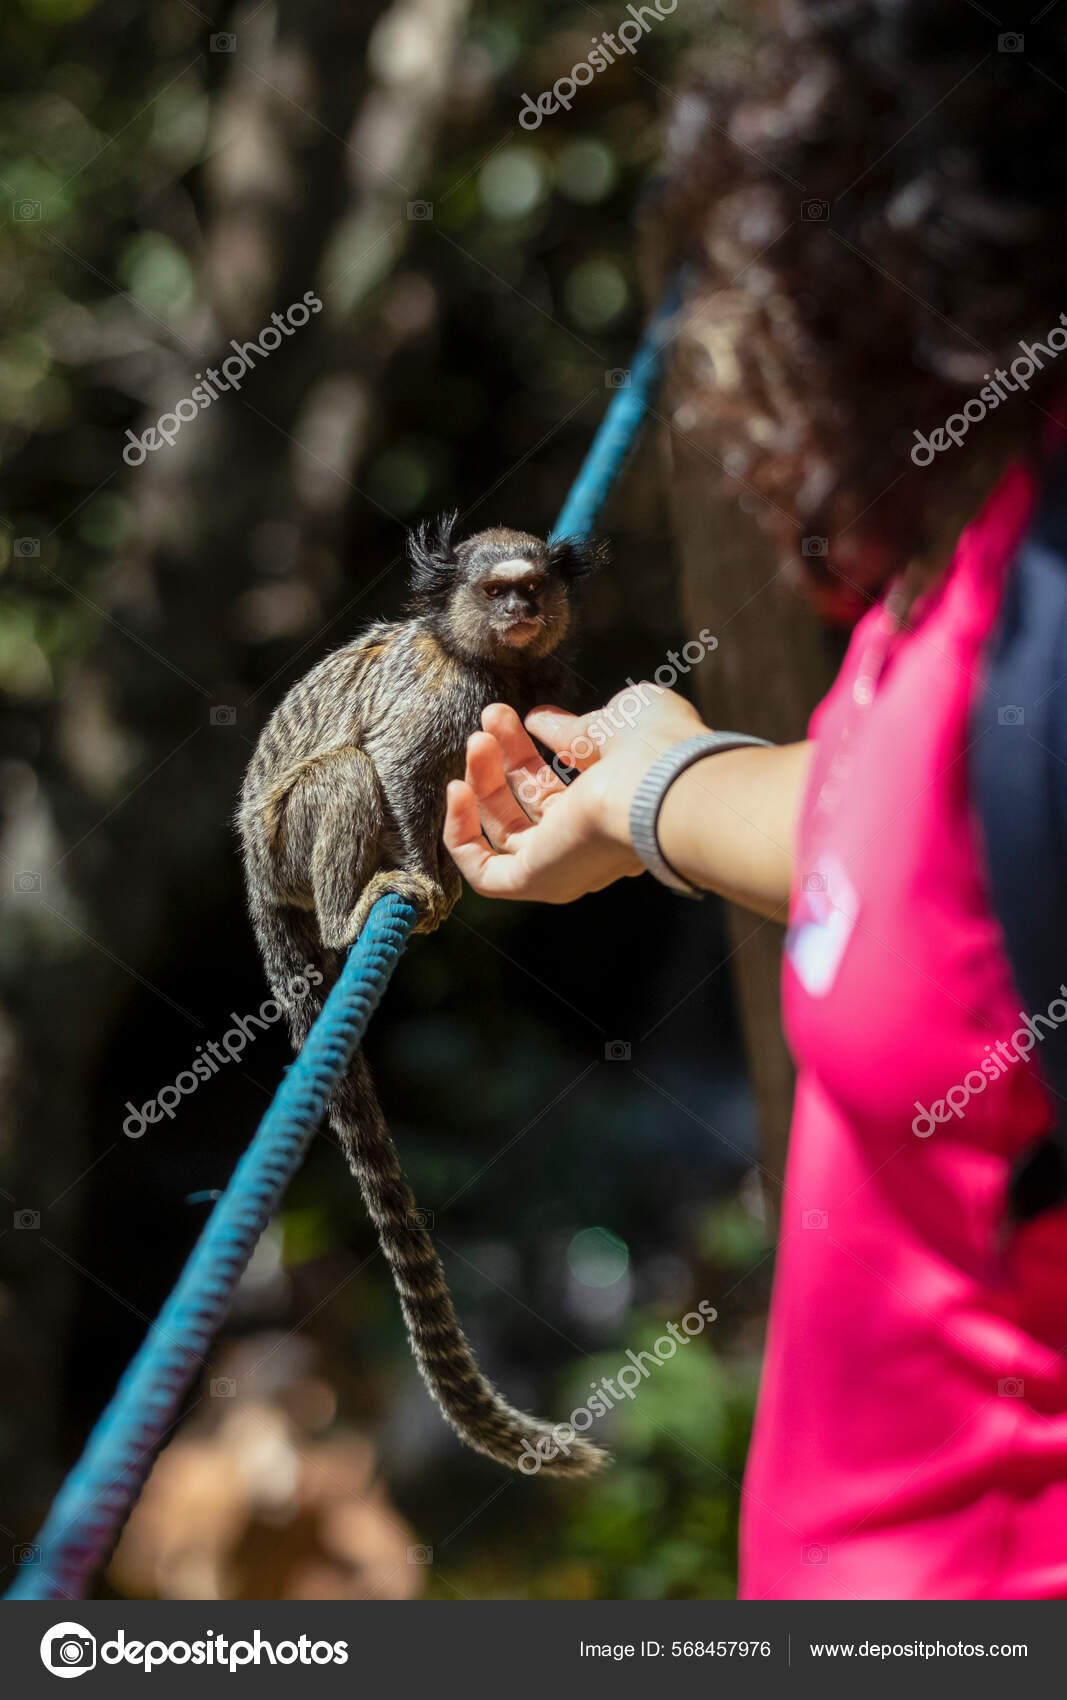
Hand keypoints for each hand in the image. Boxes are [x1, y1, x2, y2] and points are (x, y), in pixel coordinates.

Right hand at [443, 684, 706, 904]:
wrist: (665, 785)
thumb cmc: (656, 746)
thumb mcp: (613, 720)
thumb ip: (572, 726)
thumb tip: (540, 720)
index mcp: (613, 803)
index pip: (561, 784)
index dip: (533, 749)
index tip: (524, 715)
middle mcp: (589, 837)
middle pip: (530, 801)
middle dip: (505, 756)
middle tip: (491, 716)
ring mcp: (563, 861)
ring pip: (506, 831)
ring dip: (482, 781)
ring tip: (478, 738)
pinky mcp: (540, 881)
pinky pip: (485, 872)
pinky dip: (461, 834)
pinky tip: (456, 789)